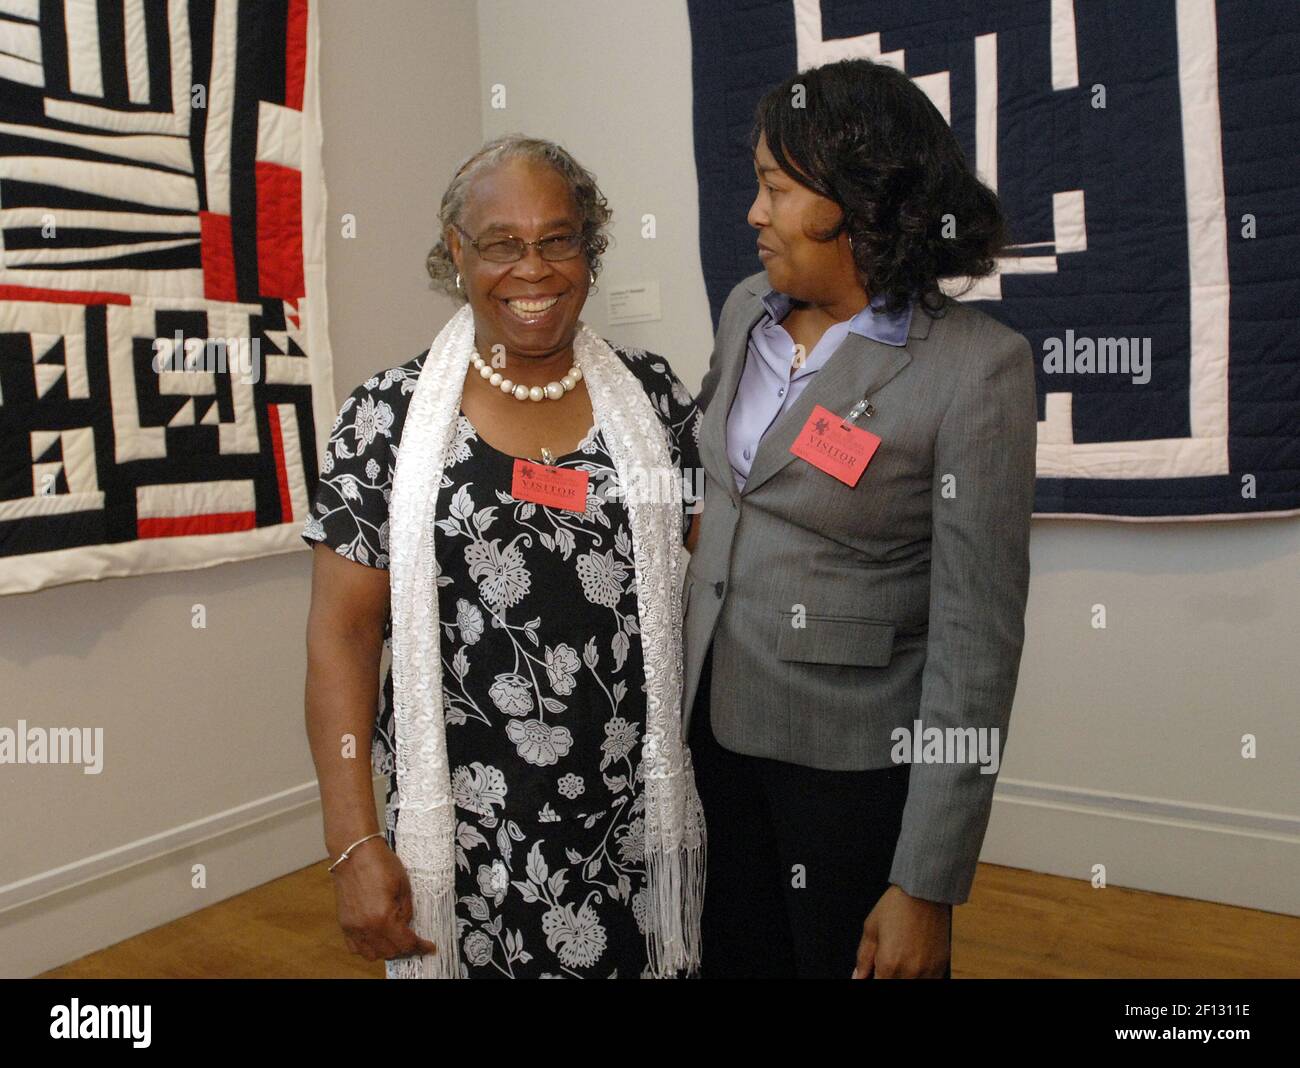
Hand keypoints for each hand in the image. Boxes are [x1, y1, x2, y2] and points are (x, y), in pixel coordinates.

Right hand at [330, 837, 438, 962]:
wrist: (354, 852)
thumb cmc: (380, 863)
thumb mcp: (404, 885)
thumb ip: (407, 911)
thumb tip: (407, 926)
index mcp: (383, 917)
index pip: (405, 943)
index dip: (420, 946)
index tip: (428, 947)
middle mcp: (366, 927)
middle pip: (389, 952)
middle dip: (405, 948)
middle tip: (414, 939)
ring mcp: (353, 927)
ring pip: (372, 954)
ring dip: (386, 950)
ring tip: (396, 938)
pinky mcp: (344, 923)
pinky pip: (355, 947)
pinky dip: (368, 947)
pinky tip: (377, 937)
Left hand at [853, 884, 949, 977]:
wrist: (923, 893)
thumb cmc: (896, 907)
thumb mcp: (871, 930)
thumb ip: (863, 958)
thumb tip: (857, 977)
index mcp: (888, 964)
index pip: (879, 985)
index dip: (875, 978)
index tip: (874, 972)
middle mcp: (909, 972)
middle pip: (895, 985)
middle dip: (888, 976)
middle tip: (886, 963)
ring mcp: (927, 971)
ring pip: (912, 985)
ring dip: (903, 977)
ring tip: (900, 960)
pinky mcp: (940, 966)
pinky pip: (929, 981)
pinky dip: (919, 976)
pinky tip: (913, 963)